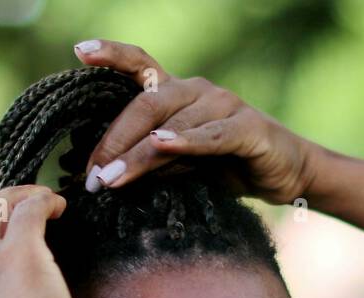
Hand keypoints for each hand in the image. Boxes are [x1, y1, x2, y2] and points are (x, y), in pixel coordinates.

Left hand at [73, 39, 319, 204]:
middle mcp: (197, 89)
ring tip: (111, 180)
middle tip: (92, 176)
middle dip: (113, 142)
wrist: (284, 175)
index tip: (80, 51)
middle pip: (145, 105)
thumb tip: (103, 173)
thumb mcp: (178, 163)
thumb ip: (148, 159)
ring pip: (171, 125)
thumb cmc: (225, 166)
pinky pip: (210, 136)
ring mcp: (223, 104)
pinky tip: (163, 146)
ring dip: (137, 156)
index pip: (139, 64)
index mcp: (176, 91)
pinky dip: (185, 142)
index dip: (111, 54)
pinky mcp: (248, 128)